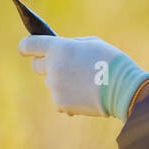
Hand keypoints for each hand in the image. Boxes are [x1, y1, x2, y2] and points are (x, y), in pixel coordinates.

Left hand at [19, 34, 148, 118]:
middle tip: (64, 67)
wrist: (123, 88)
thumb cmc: (110, 61)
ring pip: (52, 83)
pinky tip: (86, 95)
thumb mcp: (92, 44)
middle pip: (36, 66)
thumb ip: (70, 46)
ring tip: (85, 83)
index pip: (29, 45)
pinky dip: (69, 98)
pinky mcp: (60, 103)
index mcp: (59, 48)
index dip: (26, 46)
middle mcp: (52, 67)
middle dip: (46, 65)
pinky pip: (59, 99)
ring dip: (63, 82)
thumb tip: (59, 52)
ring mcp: (55, 87)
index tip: (26, 49)